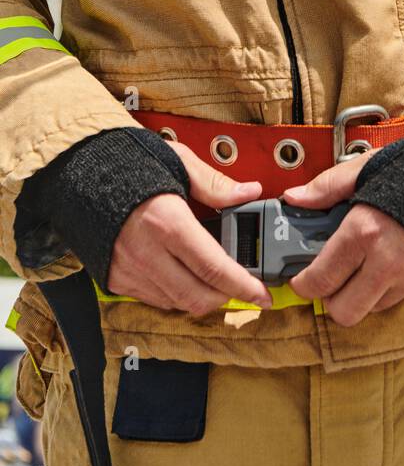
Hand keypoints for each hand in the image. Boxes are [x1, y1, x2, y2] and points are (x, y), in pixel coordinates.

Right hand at [106, 141, 271, 314]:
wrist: (78, 173)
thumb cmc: (131, 164)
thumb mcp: (178, 162)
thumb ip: (215, 184)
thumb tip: (249, 192)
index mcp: (168, 222)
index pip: (215, 268)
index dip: (244, 286)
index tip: (262, 294)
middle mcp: (147, 253)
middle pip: (198, 297)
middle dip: (226, 297)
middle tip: (239, 284)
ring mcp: (128, 270)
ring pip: (177, 303)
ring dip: (200, 295)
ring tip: (210, 274)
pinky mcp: (115, 279)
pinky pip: (154, 299)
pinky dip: (175, 293)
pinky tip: (181, 271)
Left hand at [282, 153, 403, 325]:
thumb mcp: (369, 167)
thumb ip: (328, 186)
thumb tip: (295, 198)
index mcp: (365, 231)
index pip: (319, 280)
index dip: (303, 283)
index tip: (300, 277)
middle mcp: (388, 262)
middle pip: (344, 312)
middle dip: (332, 298)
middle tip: (331, 275)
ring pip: (371, 308)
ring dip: (362, 292)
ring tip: (365, 261)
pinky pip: (399, 297)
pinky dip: (388, 285)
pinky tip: (392, 257)